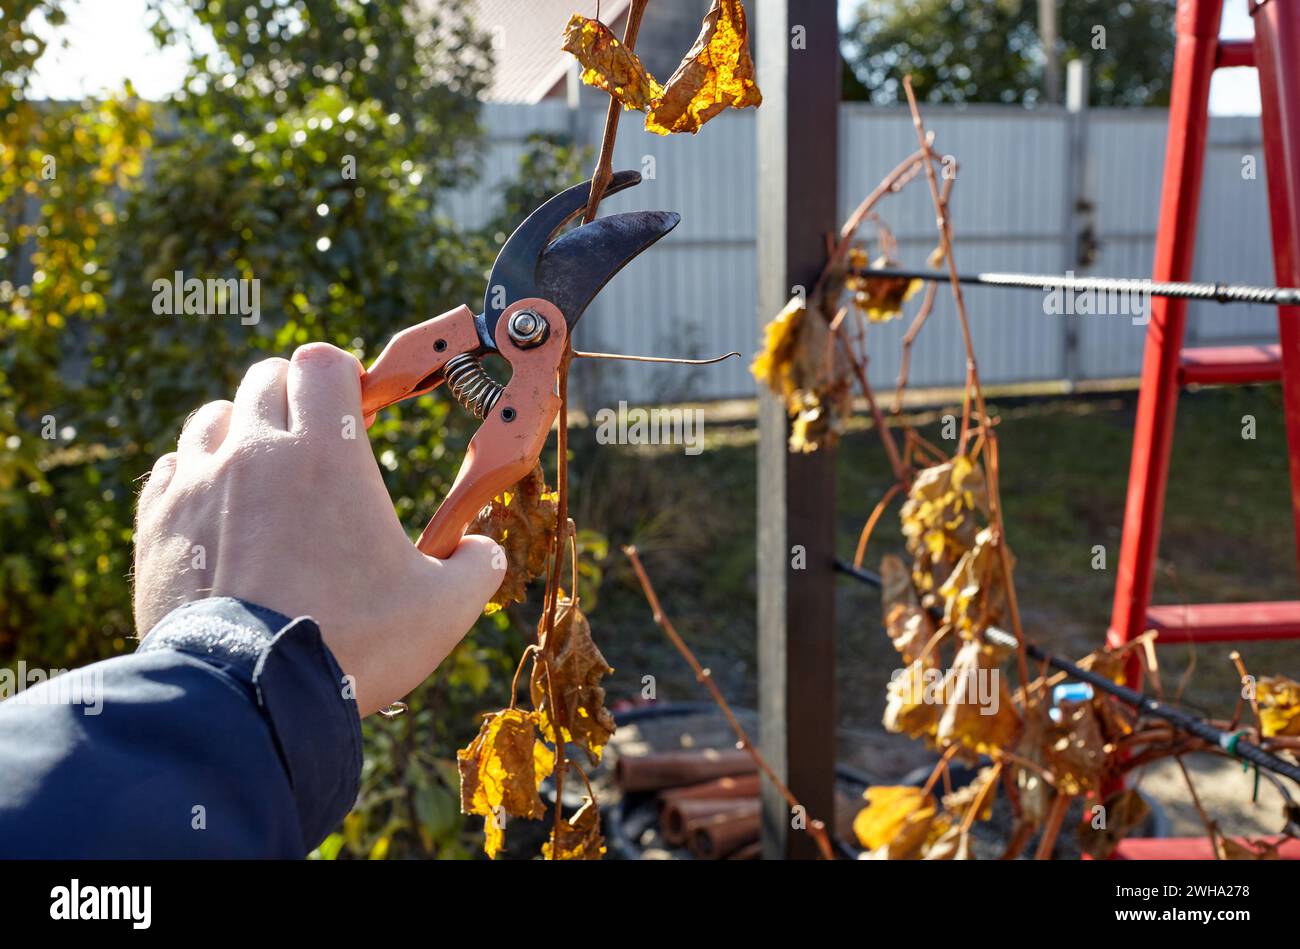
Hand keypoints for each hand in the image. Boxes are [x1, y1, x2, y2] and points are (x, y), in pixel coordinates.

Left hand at [133, 343, 504, 716]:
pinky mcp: (159, 522)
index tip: (358, 409)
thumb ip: (477, 569)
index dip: (342, 375)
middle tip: (319, 441)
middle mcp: (256, 452)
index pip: (322, 362)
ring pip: (214, 417)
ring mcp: (198, 483)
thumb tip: (487, 553)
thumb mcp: (442, 609)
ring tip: (266, 475)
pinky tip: (220, 512)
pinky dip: (197, 476)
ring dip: (244, 432)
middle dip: (296, 398)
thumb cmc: (353, 643)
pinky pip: (173, 468)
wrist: (251, 696)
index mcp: (327, 454)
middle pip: (267, 378)